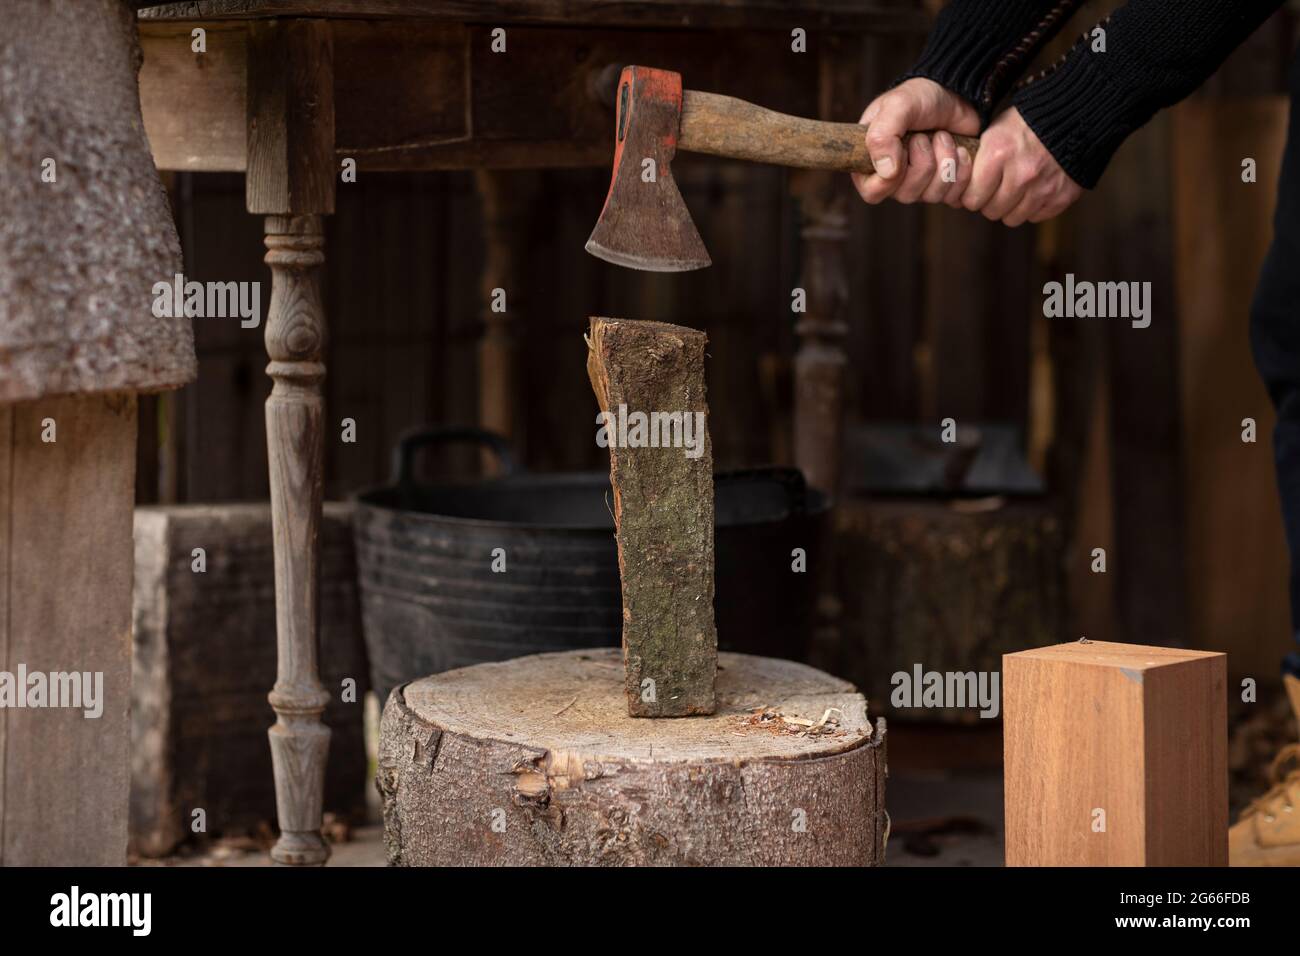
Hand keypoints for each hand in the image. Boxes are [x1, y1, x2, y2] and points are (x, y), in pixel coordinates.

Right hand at [852, 77, 979, 205]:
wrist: (957, 96)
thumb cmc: (921, 98)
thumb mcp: (897, 105)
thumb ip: (882, 135)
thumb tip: (886, 171)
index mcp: (872, 162)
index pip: (872, 193)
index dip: (889, 179)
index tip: (903, 150)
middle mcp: (894, 179)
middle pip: (906, 195)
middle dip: (924, 162)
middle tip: (925, 136)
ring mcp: (921, 186)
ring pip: (932, 196)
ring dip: (944, 162)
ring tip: (943, 136)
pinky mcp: (945, 187)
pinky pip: (954, 196)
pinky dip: (962, 170)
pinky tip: (960, 150)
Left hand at [962, 107, 1082, 225]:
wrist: (1074, 116)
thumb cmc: (1027, 123)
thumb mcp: (994, 131)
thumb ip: (976, 161)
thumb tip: (958, 192)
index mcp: (999, 154)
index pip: (972, 199)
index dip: (971, 195)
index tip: (976, 189)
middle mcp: (1021, 174)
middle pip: (991, 211)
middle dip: (990, 202)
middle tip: (996, 189)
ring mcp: (1043, 187)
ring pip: (1012, 218)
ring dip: (1010, 207)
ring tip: (1015, 189)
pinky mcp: (1061, 196)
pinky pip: (1035, 217)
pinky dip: (1032, 207)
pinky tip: (1034, 189)